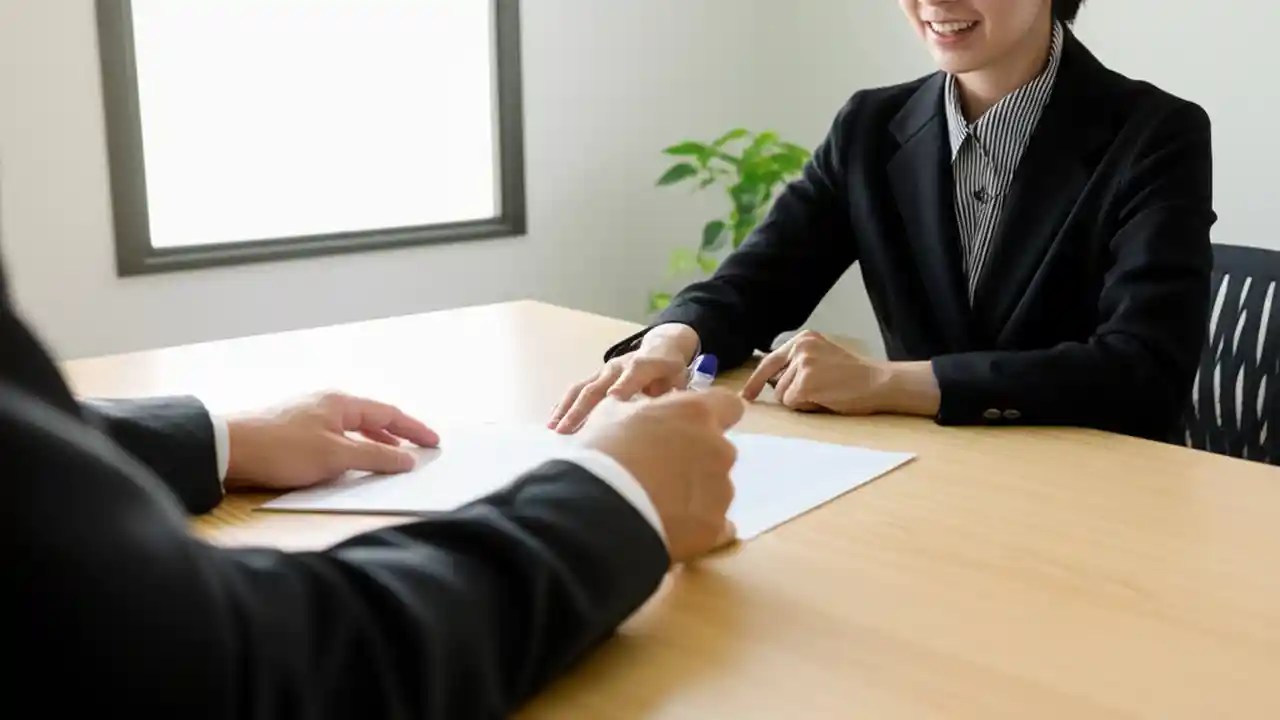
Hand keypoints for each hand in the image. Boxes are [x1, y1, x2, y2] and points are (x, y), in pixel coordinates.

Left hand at [224, 392, 439, 490]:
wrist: (227, 449)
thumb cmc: (282, 449)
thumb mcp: (335, 456)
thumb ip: (375, 457)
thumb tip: (407, 459)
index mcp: (340, 402)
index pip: (388, 414)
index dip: (414, 429)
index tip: (434, 442)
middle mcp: (326, 403)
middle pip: (371, 418)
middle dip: (395, 435)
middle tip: (415, 451)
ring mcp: (307, 416)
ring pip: (351, 429)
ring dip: (372, 443)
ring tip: (387, 459)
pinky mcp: (291, 432)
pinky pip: (333, 438)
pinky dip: (350, 450)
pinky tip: (348, 464)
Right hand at [549, 323, 699, 434]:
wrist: (659, 348)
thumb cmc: (670, 369)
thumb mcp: (679, 378)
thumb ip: (672, 393)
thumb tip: (666, 413)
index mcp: (642, 365)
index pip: (632, 376)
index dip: (623, 388)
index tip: (612, 403)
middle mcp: (618, 367)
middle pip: (596, 388)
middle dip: (580, 410)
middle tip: (567, 431)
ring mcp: (604, 372)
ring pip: (581, 390)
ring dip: (566, 410)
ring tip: (554, 430)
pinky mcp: (597, 377)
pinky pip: (577, 390)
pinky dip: (564, 406)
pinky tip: (553, 422)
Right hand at [583, 389, 742, 562]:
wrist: (600, 510)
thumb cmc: (602, 453)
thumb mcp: (609, 414)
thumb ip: (636, 408)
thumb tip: (635, 410)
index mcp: (697, 414)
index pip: (729, 405)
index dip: (712, 417)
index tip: (689, 429)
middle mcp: (719, 448)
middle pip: (719, 451)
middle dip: (696, 460)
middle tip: (659, 473)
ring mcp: (722, 490)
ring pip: (716, 489)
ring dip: (694, 495)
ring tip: (658, 506)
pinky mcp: (716, 528)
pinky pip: (717, 526)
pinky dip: (698, 527)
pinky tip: (671, 530)